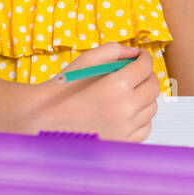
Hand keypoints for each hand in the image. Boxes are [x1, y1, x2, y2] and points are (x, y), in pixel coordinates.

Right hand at [23, 43, 160, 141]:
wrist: (40, 121)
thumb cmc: (61, 91)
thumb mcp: (85, 60)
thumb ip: (113, 51)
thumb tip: (134, 53)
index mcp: (117, 86)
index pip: (146, 67)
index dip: (145, 58)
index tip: (141, 56)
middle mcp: (125, 109)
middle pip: (153, 87)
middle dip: (147, 75)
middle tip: (137, 72)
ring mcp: (125, 129)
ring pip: (151, 108)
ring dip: (144, 96)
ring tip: (129, 92)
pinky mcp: (121, 143)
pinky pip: (144, 128)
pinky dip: (141, 118)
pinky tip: (127, 111)